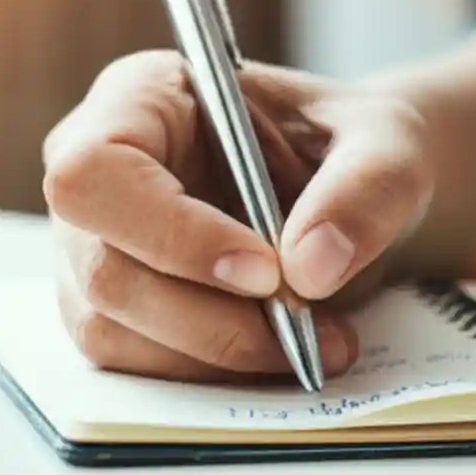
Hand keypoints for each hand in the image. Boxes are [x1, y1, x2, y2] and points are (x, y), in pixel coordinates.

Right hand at [43, 51, 433, 382]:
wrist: (344, 201)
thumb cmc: (344, 148)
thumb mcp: (385, 141)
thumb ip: (366, 187)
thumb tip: (312, 267)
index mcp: (135, 100)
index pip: (97, 172)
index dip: (170, 233)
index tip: (265, 271)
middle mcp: (95, 179)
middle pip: (105, 270)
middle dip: (209, 317)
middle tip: (302, 323)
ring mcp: (90, 252)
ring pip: (112, 331)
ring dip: (216, 355)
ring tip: (311, 341)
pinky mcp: (110, 313)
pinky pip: (136, 366)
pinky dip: (211, 374)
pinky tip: (273, 353)